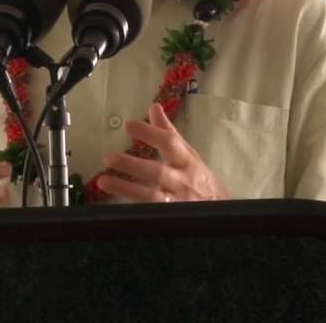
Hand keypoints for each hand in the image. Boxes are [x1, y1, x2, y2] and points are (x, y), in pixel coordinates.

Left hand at [98, 103, 229, 202]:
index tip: (128, 125)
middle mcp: (182, 181)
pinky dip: (135, 209)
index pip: (170, 143)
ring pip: (151, 196)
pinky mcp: (171, 219)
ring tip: (103, 181)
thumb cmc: (200, 180)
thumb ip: (168, 133)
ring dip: (126, 189)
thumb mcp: (188, 155)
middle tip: (108, 158)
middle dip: (132, 165)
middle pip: (157, 172)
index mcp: (187, 161)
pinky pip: (152, 214)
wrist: (222, 213)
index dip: (150, 133)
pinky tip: (116, 206)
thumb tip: (153, 107)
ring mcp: (177, 203)